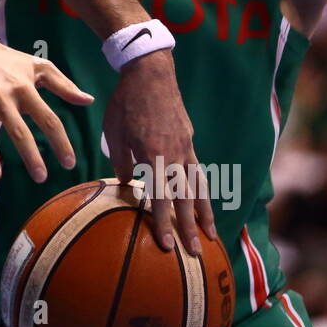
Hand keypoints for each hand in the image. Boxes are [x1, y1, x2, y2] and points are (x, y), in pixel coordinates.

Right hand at [0, 29, 93, 184]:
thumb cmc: (9, 61)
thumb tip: (89, 100)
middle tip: (40, 177)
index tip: (69, 163)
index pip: (47, 118)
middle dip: (28, 154)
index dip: (60, 141)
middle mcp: (1, 95)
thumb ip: (64, 85)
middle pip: (17, 128)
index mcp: (24, 87)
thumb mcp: (39, 66)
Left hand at [101, 50, 216, 255]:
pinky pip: (199, 171)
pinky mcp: (190, 141)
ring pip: (198, 187)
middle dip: (190, 227)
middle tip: (195, 253)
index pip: (159, 197)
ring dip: (205, 213)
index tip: (167, 246)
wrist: (151, 73)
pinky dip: (203, 190)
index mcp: (153, 154)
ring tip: (212, 235)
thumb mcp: (115, 133)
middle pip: (185, 198)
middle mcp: (175, 155)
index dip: (163, 223)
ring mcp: (186, 148)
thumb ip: (121, 163)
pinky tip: (204, 203)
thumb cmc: (126, 102)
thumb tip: (126, 187)